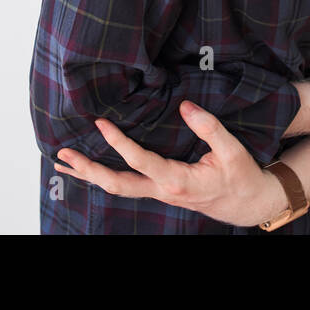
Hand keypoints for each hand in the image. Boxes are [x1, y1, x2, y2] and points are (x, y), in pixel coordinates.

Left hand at [53, 101, 285, 227]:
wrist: (246, 204)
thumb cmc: (240, 177)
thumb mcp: (232, 150)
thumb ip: (209, 127)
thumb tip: (185, 105)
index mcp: (178, 180)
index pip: (139, 161)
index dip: (118, 142)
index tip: (101, 123)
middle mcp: (162, 190)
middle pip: (116, 184)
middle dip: (88, 170)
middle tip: (64, 154)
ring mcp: (158, 193)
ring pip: (117, 188)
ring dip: (90, 176)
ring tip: (64, 163)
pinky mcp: (158, 190)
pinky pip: (125, 186)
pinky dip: (103, 178)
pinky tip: (88, 171)